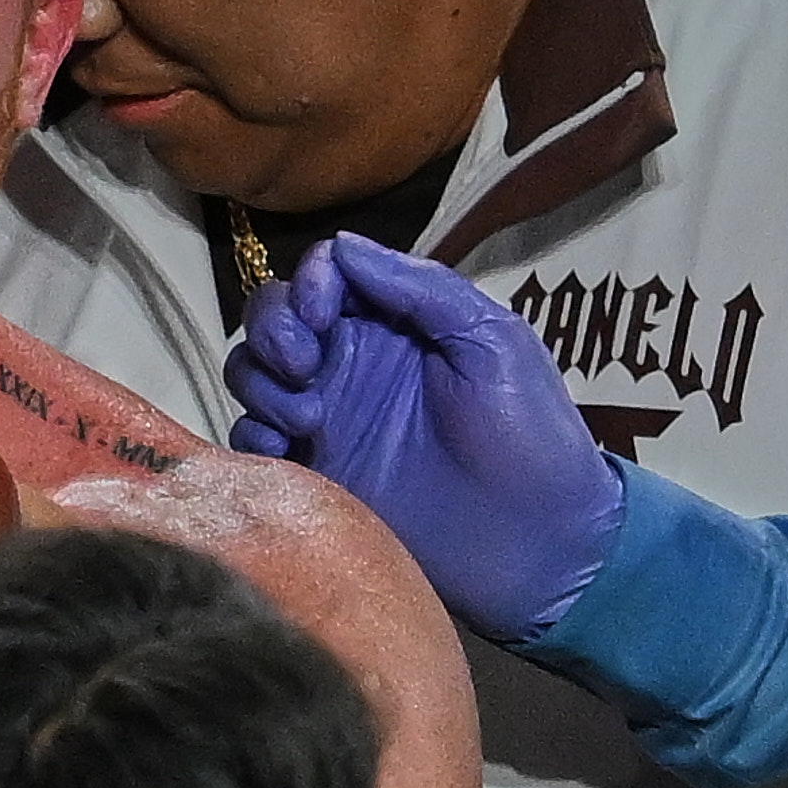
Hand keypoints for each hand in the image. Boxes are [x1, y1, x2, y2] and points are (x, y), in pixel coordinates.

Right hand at [224, 233, 620, 642]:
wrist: (535, 541)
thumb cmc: (529, 434)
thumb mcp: (490, 339)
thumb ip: (419, 287)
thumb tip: (342, 246)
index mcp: (396, 324)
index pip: (325, 275)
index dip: (309, 283)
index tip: (322, 313)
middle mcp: (352, 364)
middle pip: (273, 317)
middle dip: (273, 328)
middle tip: (304, 365)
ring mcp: (329, 421)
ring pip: (252, 374)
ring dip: (263, 384)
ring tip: (309, 420)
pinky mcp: (316, 476)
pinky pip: (252, 444)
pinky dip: (252, 438)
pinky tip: (288, 450)